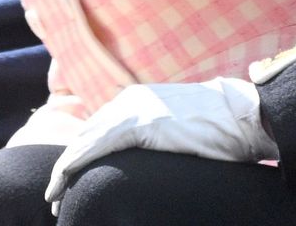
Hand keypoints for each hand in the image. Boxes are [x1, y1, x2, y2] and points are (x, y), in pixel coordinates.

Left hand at [44, 78, 276, 206]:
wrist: (242, 115)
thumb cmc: (217, 126)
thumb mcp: (175, 125)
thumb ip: (153, 132)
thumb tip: (142, 154)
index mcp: (138, 98)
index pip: (96, 128)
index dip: (78, 155)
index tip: (67, 182)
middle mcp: (130, 99)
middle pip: (85, 134)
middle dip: (66, 166)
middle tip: (54, 196)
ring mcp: (134, 109)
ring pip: (84, 140)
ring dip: (64, 170)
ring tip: (53, 197)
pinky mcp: (141, 124)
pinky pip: (96, 146)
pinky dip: (73, 165)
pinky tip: (62, 181)